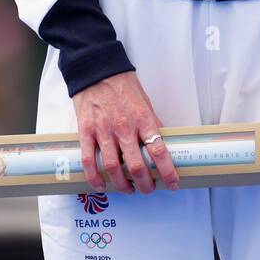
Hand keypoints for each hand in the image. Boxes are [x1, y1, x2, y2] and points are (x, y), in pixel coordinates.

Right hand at [71, 70, 179, 193]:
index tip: (173, 184)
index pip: (159, 151)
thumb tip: (162, 142)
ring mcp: (103, 131)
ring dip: (122, 185)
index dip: (168, 172)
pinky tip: (101, 185)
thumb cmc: (122, 85)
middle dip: (145, 184)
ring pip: (113, 168)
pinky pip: (89, 161)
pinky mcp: (86, 132)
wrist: (97, 71)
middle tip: (148, 189)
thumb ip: (152, 124)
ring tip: (128, 189)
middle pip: (136, 166)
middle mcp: (124, 127)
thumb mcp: (145, 102)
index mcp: (142, 119)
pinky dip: (95, 178)